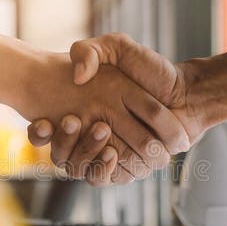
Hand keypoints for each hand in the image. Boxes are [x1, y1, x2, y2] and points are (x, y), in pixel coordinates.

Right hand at [22, 50, 188, 184]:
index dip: (39, 133)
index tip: (42, 122)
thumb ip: (89, 51)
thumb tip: (75, 77)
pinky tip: (109, 151)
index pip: (47, 131)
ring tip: (98, 130)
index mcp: (84, 111)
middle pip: (61, 153)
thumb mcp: (117, 47)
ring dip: (83, 151)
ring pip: (79, 167)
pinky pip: (102, 178)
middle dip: (62, 141)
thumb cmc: (153, 69)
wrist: (187, 94)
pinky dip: (103, 168)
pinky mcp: (122, 168)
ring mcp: (106, 153)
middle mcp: (91, 135)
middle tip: (72, 120)